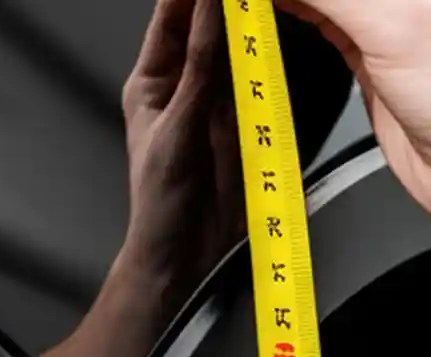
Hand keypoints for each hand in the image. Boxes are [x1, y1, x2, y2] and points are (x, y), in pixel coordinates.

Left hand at [121, 0, 242, 313]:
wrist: (189, 257)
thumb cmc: (162, 202)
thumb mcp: (179, 126)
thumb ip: (201, 66)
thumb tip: (211, 11)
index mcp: (152, 82)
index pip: (172, 18)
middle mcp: (185, 88)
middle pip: (208, 31)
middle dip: (227, 8)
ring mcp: (217, 106)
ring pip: (236, 54)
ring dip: (251, 31)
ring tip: (265, 10)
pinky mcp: (247, 126)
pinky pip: (259, 85)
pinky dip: (269, 64)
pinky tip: (278, 44)